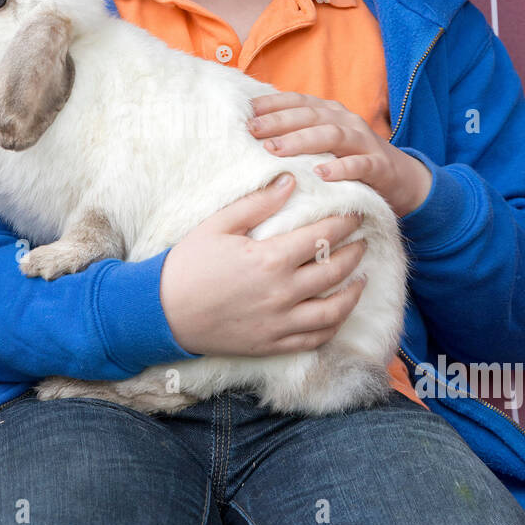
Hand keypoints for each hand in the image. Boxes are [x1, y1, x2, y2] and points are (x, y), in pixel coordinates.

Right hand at [159, 174, 368, 356]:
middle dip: (354, 253)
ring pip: (333, 310)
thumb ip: (257, 203)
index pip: (322, 237)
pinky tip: (338, 313)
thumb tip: (290, 181)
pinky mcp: (272, 344)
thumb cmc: (188, 265)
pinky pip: (315, 339)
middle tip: (362, 241)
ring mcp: (279, 323)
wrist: (162, 313)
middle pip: (334, 271)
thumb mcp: (218, 225)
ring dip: (353, 292)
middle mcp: (282, 293)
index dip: (344, 224)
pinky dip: (333, 326)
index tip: (356, 215)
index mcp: (270, 259)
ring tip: (361, 278)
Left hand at [247, 93, 432, 217]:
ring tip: (276, 150)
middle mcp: (346, 121)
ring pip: (332, 135)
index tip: (246, 111)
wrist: (402, 179)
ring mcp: (364, 142)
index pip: (298, 102)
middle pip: (310, 116)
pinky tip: (321, 174)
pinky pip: (360, 165)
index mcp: (330, 113)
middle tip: (253, 131)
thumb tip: (255, 133)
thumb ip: (298, 135)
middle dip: (279, 122)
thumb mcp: (324, 144)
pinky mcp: (379, 166)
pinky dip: (341, 168)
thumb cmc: (351, 160)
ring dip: (302, 141)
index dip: (273, 104)